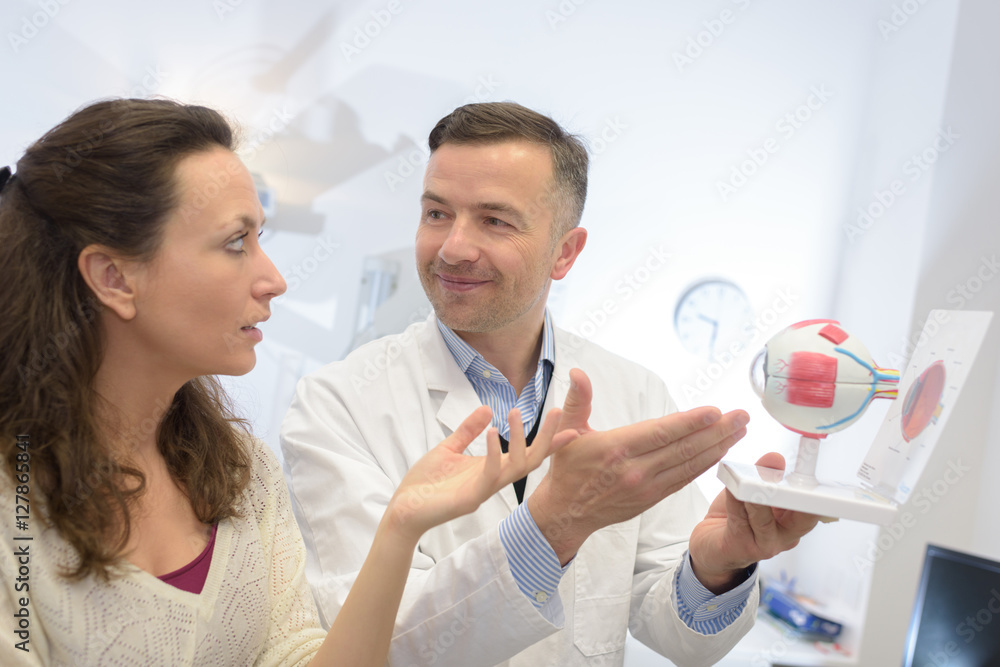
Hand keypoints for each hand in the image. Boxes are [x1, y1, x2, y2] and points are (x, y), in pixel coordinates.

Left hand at [385, 404, 568, 541]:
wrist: (403, 510)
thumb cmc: (425, 484)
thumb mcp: (449, 449)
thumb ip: (468, 431)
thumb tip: (489, 409)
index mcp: (491, 469)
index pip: (526, 454)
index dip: (548, 441)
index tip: (571, 426)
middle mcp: (493, 481)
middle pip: (531, 460)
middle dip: (547, 438)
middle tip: (558, 412)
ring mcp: (484, 491)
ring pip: (515, 468)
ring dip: (519, 440)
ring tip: (517, 413)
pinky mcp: (470, 498)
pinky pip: (489, 475)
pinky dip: (494, 453)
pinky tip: (492, 432)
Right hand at [528, 369, 749, 563]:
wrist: (567, 513)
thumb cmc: (567, 469)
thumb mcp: (565, 431)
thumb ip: (577, 400)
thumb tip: (578, 373)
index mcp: (616, 449)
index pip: (661, 432)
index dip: (691, 422)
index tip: (716, 410)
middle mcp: (635, 470)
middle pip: (684, 448)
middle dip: (717, 431)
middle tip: (742, 416)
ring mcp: (646, 487)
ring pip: (689, 465)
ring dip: (718, 447)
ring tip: (740, 431)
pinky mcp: (652, 498)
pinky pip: (684, 479)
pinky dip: (705, 465)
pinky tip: (721, 452)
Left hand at [689, 452, 821, 593]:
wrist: (713, 545)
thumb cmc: (737, 517)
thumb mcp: (753, 490)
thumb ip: (765, 473)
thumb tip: (776, 458)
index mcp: (794, 521)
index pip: (814, 508)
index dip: (816, 491)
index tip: (810, 470)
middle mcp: (784, 536)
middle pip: (799, 519)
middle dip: (794, 497)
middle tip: (786, 479)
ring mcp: (764, 544)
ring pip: (764, 520)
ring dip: (757, 498)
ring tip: (750, 481)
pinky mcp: (741, 546)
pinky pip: (739, 521)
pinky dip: (735, 501)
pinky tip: (731, 487)